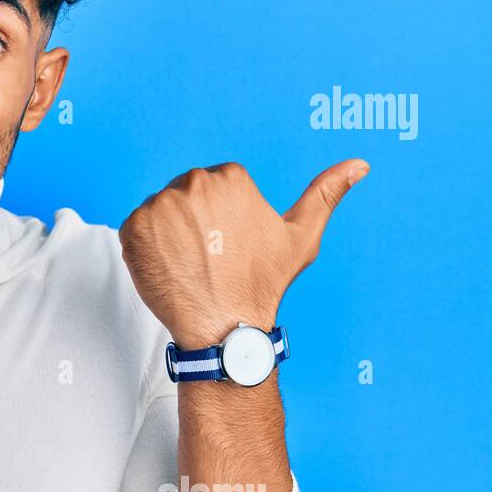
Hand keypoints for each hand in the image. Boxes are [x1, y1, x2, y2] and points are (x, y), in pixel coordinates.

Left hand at [118, 158, 368, 347]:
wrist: (224, 327)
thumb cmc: (263, 283)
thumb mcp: (301, 237)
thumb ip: (326, 194)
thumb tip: (360, 164)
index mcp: (230, 176)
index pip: (215, 188)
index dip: (221, 220)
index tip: (229, 247)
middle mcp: (192, 183)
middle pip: (185, 197)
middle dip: (194, 223)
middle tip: (210, 259)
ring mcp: (159, 205)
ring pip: (160, 214)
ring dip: (170, 236)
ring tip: (191, 266)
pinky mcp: (132, 229)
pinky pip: (135, 231)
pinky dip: (146, 249)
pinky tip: (169, 270)